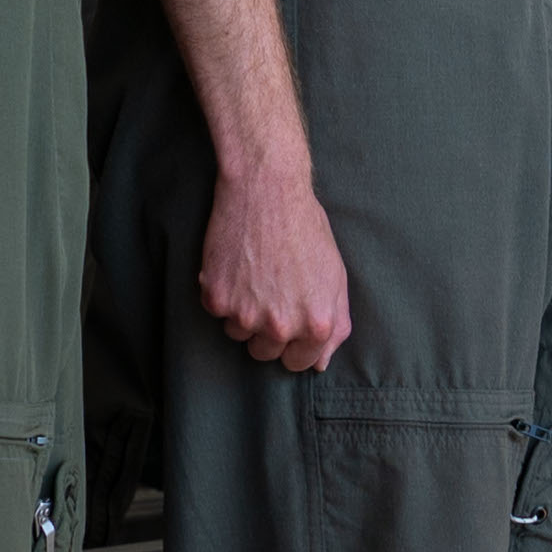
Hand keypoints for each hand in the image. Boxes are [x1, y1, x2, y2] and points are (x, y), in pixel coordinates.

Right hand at [198, 169, 351, 374]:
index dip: (293, 343)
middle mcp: (281, 327)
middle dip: (265, 328)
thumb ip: (335, 325)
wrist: (267, 190)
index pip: (299, 362)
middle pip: (265, 353)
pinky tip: (233, 264)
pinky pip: (215, 310)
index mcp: (316, 324)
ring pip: (237, 333)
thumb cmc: (305, 228)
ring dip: (241, 311)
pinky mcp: (217, 299)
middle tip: (268, 291)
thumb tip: (321, 362)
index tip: (287, 322)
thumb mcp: (335, 276)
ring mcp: (246, 315)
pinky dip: (220, 291)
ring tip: (252, 273)